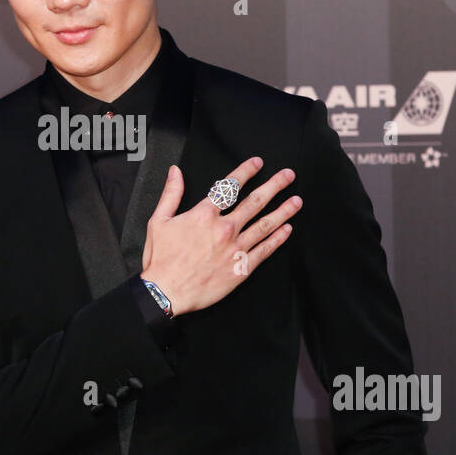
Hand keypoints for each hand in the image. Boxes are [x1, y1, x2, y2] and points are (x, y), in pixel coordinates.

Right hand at [139, 156, 301, 316]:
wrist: (166, 291)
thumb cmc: (161, 259)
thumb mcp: (158, 221)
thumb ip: (171, 194)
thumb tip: (175, 171)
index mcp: (204, 215)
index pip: (230, 186)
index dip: (246, 172)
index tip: (259, 163)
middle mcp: (224, 229)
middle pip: (255, 202)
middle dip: (274, 186)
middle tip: (289, 175)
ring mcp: (235, 249)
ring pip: (265, 225)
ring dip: (283, 211)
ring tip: (297, 201)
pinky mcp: (241, 268)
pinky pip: (264, 250)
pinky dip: (277, 239)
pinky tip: (287, 230)